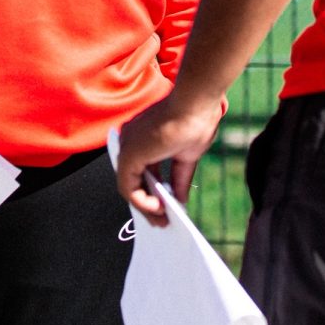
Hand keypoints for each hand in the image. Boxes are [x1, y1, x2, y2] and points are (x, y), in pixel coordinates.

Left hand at [117, 92, 222, 225]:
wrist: (196, 104)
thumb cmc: (196, 120)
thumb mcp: (187, 156)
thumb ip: (179, 179)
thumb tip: (179, 199)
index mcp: (143, 136)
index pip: (140, 169)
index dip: (151, 189)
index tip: (162, 204)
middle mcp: (130, 140)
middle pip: (132, 179)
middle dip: (147, 203)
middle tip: (161, 220)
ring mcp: (128, 146)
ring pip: (128, 186)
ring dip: (145, 206)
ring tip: (162, 219)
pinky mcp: (129, 155)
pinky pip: (128, 188)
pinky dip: (142, 202)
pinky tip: (159, 208)